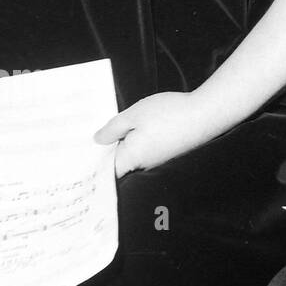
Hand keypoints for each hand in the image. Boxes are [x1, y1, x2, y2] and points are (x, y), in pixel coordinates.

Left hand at [94, 92, 220, 175]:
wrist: (208, 114)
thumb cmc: (169, 113)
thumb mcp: (134, 114)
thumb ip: (113, 128)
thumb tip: (98, 140)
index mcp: (130, 158)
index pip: (105, 172)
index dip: (92, 166)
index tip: (78, 158)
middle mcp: (144, 165)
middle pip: (119, 163)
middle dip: (108, 151)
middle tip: (95, 136)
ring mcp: (158, 160)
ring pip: (135, 156)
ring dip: (126, 145)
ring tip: (117, 127)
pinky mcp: (170, 153)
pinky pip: (149, 151)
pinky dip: (141, 142)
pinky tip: (143, 127)